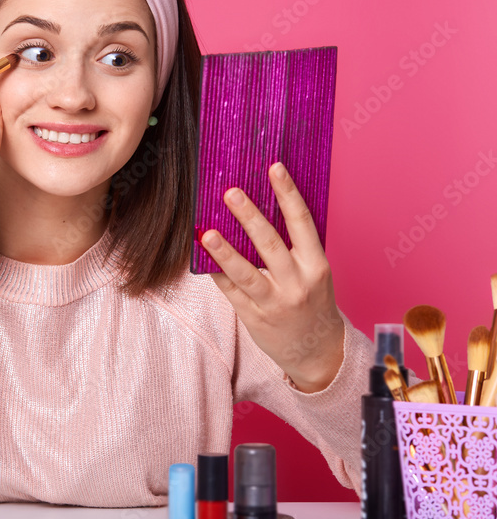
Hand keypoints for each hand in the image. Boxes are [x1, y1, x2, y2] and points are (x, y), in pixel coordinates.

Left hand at [199, 162, 343, 392]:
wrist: (317, 351)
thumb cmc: (312, 301)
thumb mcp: (314, 272)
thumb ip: (293, 245)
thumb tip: (259, 207)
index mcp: (316, 264)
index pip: (302, 222)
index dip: (288, 193)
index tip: (274, 167)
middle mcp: (296, 282)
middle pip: (270, 244)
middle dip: (249, 216)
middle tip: (230, 192)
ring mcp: (274, 302)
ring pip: (246, 272)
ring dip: (224, 251)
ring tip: (206, 232)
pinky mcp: (254, 317)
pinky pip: (231, 291)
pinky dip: (216, 273)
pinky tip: (201, 257)